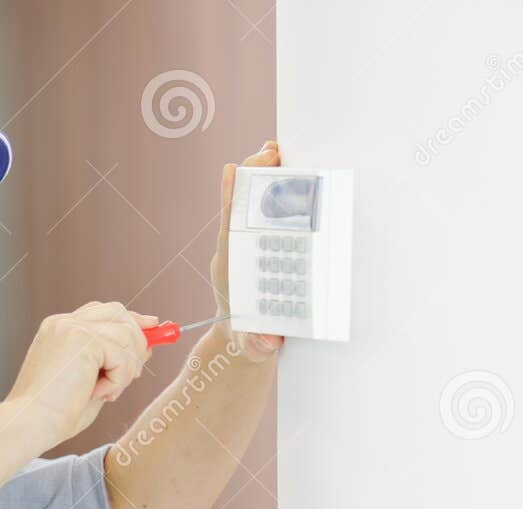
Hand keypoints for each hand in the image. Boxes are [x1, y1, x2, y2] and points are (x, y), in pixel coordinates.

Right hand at [6, 301, 150, 447]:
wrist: (29, 423)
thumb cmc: (54, 414)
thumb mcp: (91, 382)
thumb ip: (114, 362)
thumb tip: (148, 347)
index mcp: (60, 330)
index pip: (104, 312)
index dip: (130, 322)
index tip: (151, 333)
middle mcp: (64, 323)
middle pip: (119, 313)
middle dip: (137, 340)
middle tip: (133, 374)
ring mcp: (72, 328)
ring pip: (127, 336)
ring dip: (126, 370)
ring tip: (105, 393)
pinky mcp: (82, 340)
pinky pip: (123, 355)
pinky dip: (119, 380)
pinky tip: (98, 394)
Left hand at [213, 140, 286, 362]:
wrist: (246, 340)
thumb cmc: (249, 337)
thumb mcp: (254, 343)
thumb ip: (259, 342)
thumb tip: (268, 341)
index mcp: (231, 264)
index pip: (229, 223)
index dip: (232, 195)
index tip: (239, 168)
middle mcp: (239, 248)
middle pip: (242, 203)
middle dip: (253, 175)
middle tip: (271, 151)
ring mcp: (252, 243)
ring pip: (254, 202)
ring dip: (266, 175)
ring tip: (278, 151)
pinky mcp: (267, 244)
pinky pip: (271, 211)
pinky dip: (280, 189)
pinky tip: (293, 171)